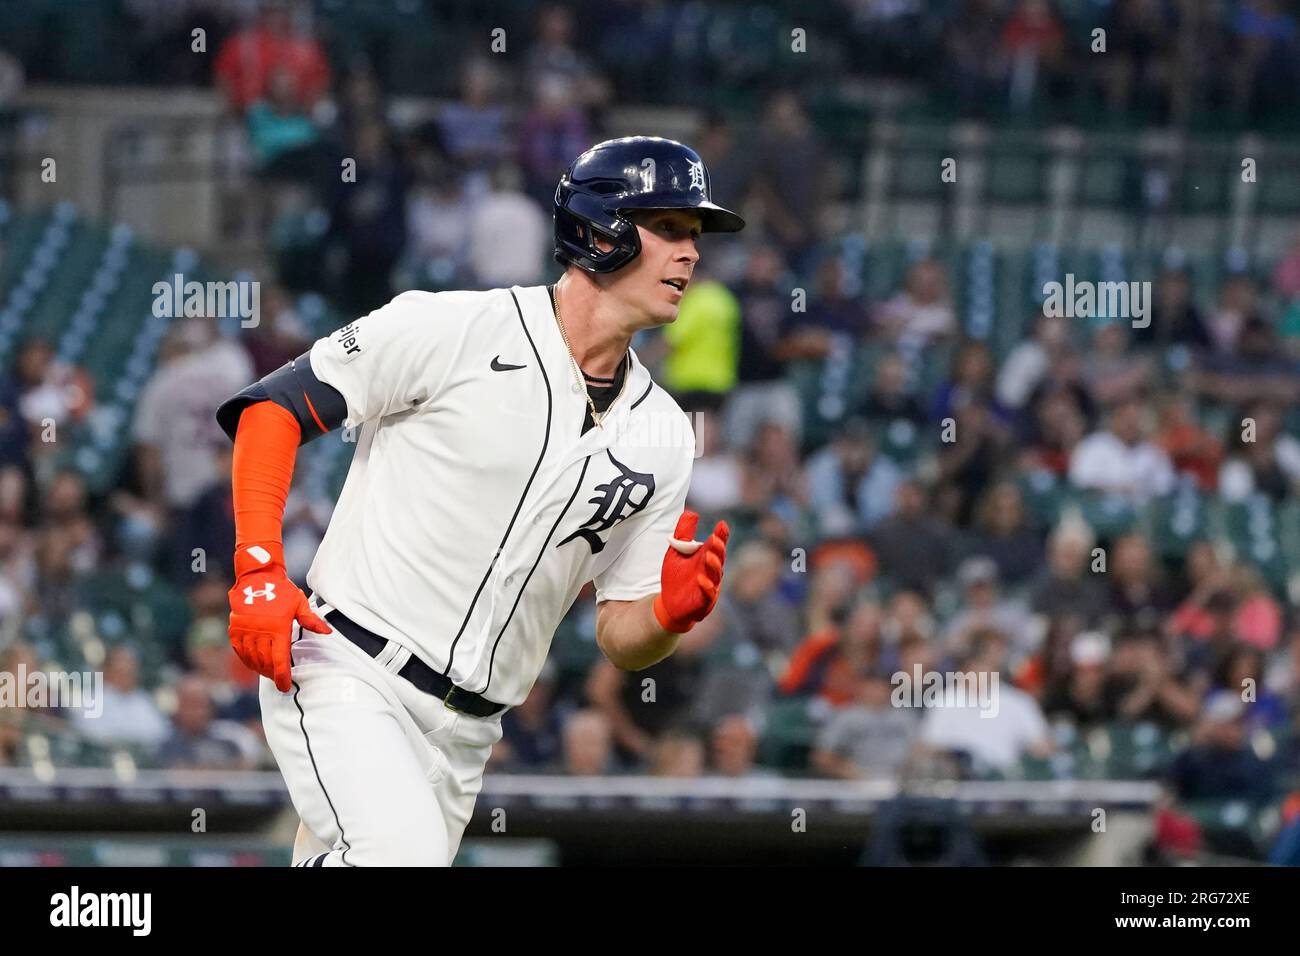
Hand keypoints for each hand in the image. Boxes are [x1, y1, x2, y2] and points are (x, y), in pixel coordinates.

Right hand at [227, 542, 329, 691]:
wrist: (257, 578)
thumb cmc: (282, 591)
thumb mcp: (299, 603)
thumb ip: (312, 620)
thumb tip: (328, 632)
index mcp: (278, 628)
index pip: (279, 660)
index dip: (282, 677)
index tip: (285, 687)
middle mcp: (260, 632)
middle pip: (265, 662)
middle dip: (272, 674)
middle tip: (279, 679)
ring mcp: (246, 631)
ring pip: (252, 658)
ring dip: (259, 669)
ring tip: (267, 673)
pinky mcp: (235, 629)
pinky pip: (239, 650)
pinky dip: (246, 660)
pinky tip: (253, 663)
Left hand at [652, 511, 728, 633]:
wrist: (669, 604)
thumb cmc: (676, 576)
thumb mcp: (676, 552)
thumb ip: (683, 534)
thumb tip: (691, 512)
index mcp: (706, 558)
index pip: (717, 545)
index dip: (721, 536)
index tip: (722, 525)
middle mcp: (711, 572)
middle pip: (719, 559)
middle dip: (718, 549)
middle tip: (715, 539)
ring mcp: (710, 587)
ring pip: (715, 576)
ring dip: (714, 566)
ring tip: (709, 556)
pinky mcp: (703, 603)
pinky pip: (708, 595)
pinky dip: (706, 588)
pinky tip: (701, 580)